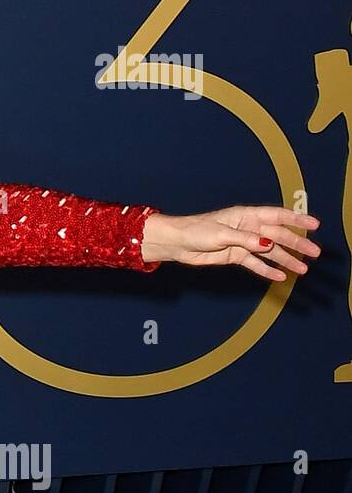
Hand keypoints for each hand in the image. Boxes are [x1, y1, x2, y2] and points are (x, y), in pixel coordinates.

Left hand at [141, 207, 320, 281]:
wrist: (177, 243)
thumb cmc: (196, 230)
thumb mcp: (222, 234)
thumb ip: (245, 239)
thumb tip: (268, 244)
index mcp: (246, 215)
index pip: (277, 215)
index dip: (297, 219)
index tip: (314, 225)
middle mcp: (247, 228)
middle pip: (277, 235)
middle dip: (297, 243)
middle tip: (315, 252)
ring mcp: (242, 243)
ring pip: (269, 252)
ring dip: (285, 260)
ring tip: (302, 270)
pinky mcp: (235, 256)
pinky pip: (255, 263)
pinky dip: (266, 270)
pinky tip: (279, 277)